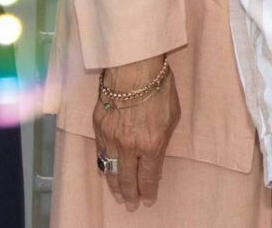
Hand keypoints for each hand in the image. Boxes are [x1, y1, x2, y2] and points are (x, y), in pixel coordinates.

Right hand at [96, 56, 180, 208]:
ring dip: (114, 186)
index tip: (149, 200)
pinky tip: (107, 172)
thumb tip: (156, 156)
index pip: (149, 176)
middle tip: (131, 206)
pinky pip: (100, 154)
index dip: (149, 191)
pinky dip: (104, 166)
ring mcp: (110, 137)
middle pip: (127, 179)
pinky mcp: (98, 126)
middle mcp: (129, 146)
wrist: (133, 65)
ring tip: (118, 196)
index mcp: (151, 144)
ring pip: (111, 170)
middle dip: (130, 195)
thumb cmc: (158, 86)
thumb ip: (163, 140)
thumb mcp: (173, 116)